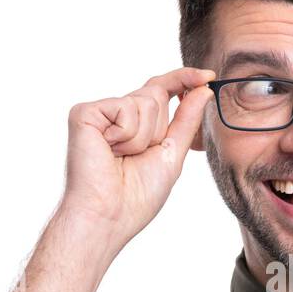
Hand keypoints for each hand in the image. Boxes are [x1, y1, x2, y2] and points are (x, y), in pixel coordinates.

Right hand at [61, 66, 215, 247]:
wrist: (109, 215)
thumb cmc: (137, 196)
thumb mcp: (171, 153)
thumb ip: (187, 119)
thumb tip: (204, 88)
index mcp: (135, 124)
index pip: (162, 90)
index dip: (184, 79)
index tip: (208, 75)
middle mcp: (116, 114)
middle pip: (156, 94)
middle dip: (158, 128)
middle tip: (137, 157)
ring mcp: (99, 112)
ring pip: (144, 100)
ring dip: (143, 137)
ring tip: (121, 157)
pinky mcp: (84, 113)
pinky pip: (125, 108)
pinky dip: (126, 134)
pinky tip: (109, 151)